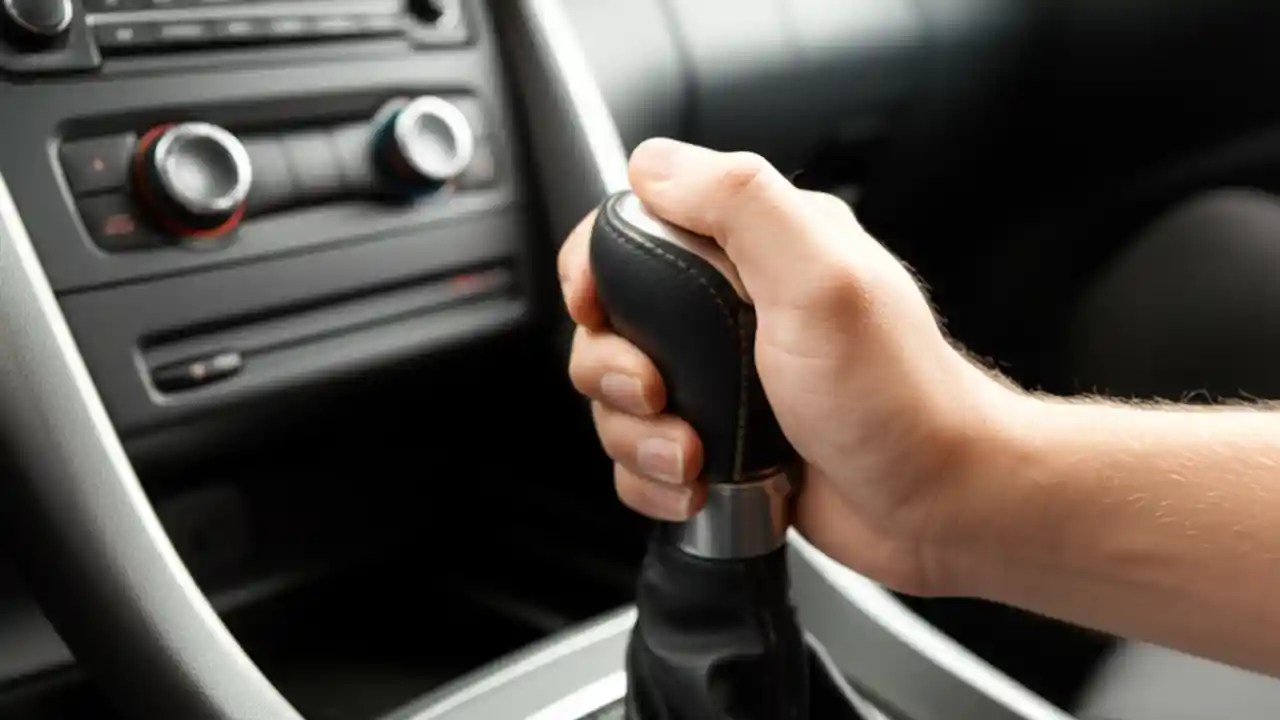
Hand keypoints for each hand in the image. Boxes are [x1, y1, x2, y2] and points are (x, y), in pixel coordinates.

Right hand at [559, 138, 1019, 594]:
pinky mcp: (719, 441)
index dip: (596, 265)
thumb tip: (654, 165)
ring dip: (637, 436)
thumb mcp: (821, 281)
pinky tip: (696, 486)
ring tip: (691, 457)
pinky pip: (644, 455)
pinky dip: (654, 479)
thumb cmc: (898, 400)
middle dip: (612, 368)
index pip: (638, 226)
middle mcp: (734, 308)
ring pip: (620, 397)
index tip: (596, 305)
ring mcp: (723, 379)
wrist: (938, 506)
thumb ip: (741, 204)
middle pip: (611, 322)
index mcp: (758, 247)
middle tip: (657, 393)